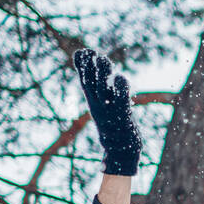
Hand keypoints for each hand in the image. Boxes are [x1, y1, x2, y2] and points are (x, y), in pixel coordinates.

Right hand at [73, 48, 141, 176]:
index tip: (82, 52)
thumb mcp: (103, 107)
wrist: (120, 151)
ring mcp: (109, 111)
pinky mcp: (122, 115)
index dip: (82, 66)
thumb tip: (96, 74)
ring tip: (102, 58)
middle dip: (90, 67)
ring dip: (102, 73)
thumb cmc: (114, 126)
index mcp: (93, 102)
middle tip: (93, 52)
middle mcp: (99, 105)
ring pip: (102, 89)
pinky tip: (119, 77)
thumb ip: (101, 90)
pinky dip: (119, 87)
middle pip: (91, 83)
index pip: (84, 81)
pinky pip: (120, 99)